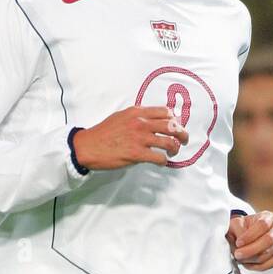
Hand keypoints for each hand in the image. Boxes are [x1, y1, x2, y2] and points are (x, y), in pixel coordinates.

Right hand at [73, 107, 188, 169]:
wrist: (88, 146)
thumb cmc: (103, 133)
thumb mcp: (121, 116)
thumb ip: (137, 117)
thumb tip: (151, 121)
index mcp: (137, 112)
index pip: (165, 112)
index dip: (175, 119)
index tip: (176, 126)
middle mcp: (140, 123)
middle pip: (172, 126)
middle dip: (182, 133)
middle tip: (184, 140)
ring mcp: (139, 139)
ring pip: (169, 142)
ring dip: (175, 148)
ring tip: (173, 152)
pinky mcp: (137, 154)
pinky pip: (160, 157)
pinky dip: (164, 161)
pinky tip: (162, 162)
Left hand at [227, 211, 272, 270]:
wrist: (247, 235)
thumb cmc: (242, 228)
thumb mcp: (236, 223)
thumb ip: (238, 230)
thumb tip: (240, 244)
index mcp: (268, 217)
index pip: (263, 225)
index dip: (250, 235)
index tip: (238, 243)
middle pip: (268, 240)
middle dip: (250, 250)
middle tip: (237, 254)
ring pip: (267, 254)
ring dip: (250, 259)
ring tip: (240, 258)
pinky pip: (268, 264)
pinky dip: (255, 266)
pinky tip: (247, 263)